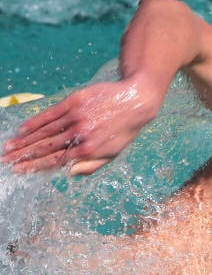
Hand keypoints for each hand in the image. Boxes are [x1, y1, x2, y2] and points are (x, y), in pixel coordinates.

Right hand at [2, 79, 158, 174]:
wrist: (136, 100)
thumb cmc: (123, 131)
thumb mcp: (112, 154)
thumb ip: (90, 166)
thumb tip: (67, 174)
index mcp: (89, 151)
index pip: (55, 161)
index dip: (34, 166)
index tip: (18, 170)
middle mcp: (80, 135)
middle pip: (45, 147)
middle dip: (22, 155)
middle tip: (5, 160)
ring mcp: (76, 117)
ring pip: (44, 132)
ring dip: (24, 140)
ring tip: (9, 147)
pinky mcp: (74, 102)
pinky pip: (50, 114)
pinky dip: (35, 122)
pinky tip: (22, 129)